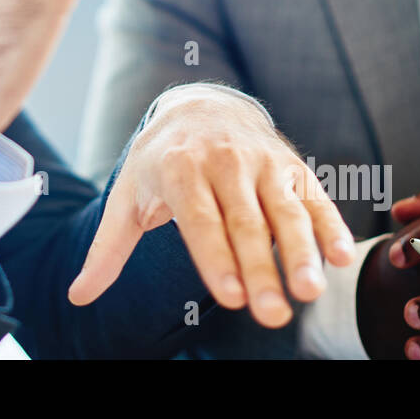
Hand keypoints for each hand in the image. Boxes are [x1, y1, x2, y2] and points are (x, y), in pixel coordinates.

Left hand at [66, 85, 355, 326]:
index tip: (229, 298)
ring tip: (312, 292)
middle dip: (260, 270)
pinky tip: (343, 258)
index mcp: (180, 169)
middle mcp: (224, 161)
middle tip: (272, 315)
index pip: (200, 219)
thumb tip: (77, 295)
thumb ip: (108, 249)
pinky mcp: (293, 165)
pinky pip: (315, 197)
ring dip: (302, 253)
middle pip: (245, 223)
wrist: (200, 103)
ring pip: (285, 211)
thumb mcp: (127, 196)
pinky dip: (331, 226)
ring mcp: (263, 161)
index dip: (215, 258)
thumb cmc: (159, 162)